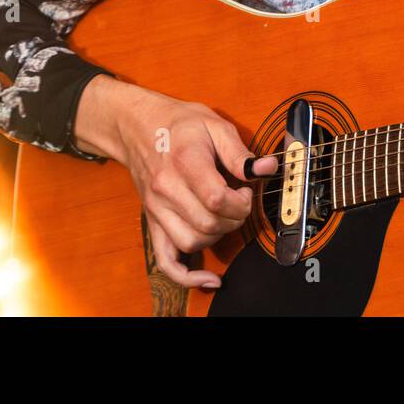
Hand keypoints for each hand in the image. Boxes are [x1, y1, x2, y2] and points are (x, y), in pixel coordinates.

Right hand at [75, 74, 277, 289]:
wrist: (137, 126)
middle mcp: (166, 189)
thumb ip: (240, 151)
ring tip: (224, 216)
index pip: (216, 199)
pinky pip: (165, 259)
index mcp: (184, 162)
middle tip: (240, 202)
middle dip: (235, 218)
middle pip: (207, 223)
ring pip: (192, 242)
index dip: (240, 202)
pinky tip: (208, 279)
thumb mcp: (214, 125)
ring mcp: (156, 208)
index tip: (246, 191)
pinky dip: (186, 276)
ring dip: (218, 235)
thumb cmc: (179, 124)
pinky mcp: (152, 221)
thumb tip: (266, 168)